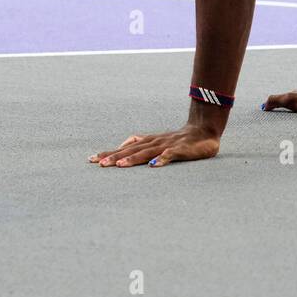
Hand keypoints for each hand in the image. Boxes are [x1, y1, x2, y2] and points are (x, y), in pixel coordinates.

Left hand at [88, 123, 219, 167]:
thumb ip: (142, 142)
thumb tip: (123, 145)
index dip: (109, 152)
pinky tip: (153, 166)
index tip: (91, 159)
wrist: (205, 130)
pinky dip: (161, 160)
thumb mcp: (158, 141)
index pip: (125, 147)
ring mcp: (167, 146)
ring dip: (133, 159)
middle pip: (132, 150)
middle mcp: (155, 143)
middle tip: (99, 164)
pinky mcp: (181, 149)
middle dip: (115, 157)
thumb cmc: (181, 139)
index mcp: (149, 141)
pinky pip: (170, 155)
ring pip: (147, 152)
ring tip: (119, 165)